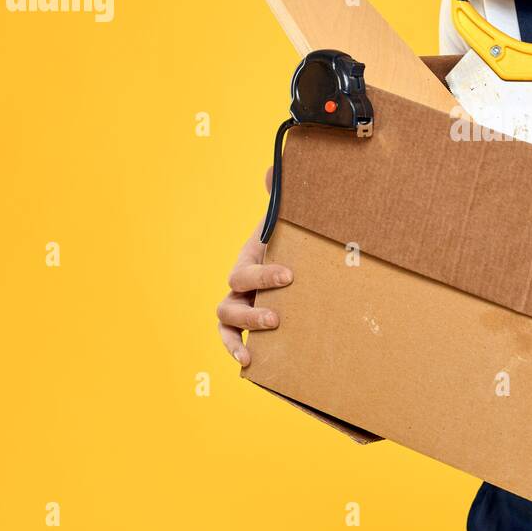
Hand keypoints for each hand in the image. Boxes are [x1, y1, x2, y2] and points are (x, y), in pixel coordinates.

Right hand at [215, 167, 293, 365]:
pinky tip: (249, 363)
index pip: (244, 272)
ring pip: (227, 322)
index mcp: (250, 260)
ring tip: (256, 348)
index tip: (291, 276)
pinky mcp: (250, 325)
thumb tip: (273, 167)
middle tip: (278, 316)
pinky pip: (233, 340)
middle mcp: (241, 285)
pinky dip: (236, 350)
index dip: (263, 274)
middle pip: (231, 301)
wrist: (305, 260)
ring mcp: (243, 306)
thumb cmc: (297, 242)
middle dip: (252, 309)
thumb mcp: (290, 222)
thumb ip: (281, 198)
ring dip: (240, 334)